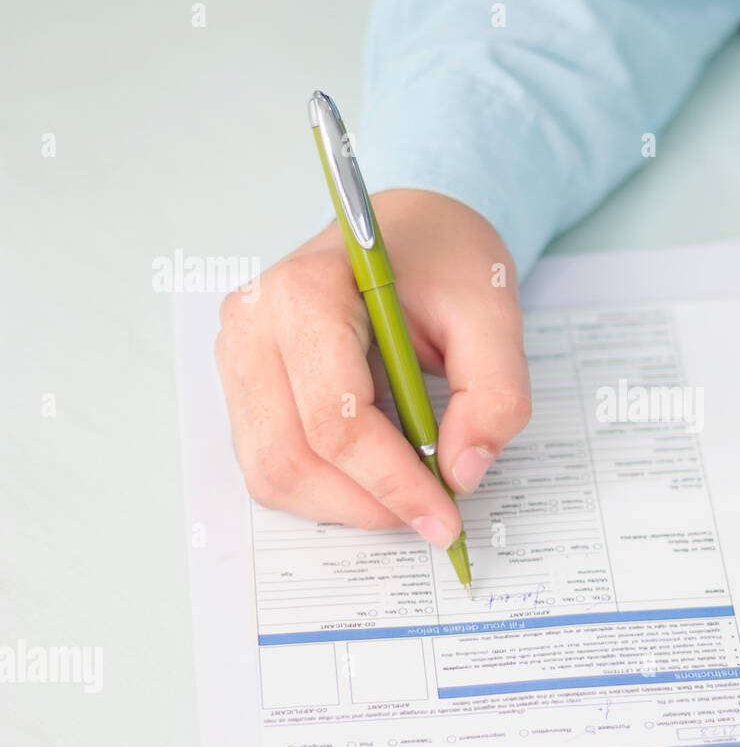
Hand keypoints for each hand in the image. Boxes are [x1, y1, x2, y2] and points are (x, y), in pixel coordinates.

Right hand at [215, 189, 529, 547]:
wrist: (409, 232)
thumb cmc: (444, 260)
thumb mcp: (492, 311)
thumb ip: (493, 392)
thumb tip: (462, 472)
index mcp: (304, 293)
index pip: (336, 418)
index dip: (394, 481)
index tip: (447, 514)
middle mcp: (252, 325)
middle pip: (292, 457)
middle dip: (370, 502)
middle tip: (434, 512)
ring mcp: (238, 357)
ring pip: (273, 473)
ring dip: (346, 504)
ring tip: (409, 489)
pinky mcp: (245, 385)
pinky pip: (272, 464)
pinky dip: (327, 488)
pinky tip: (377, 470)